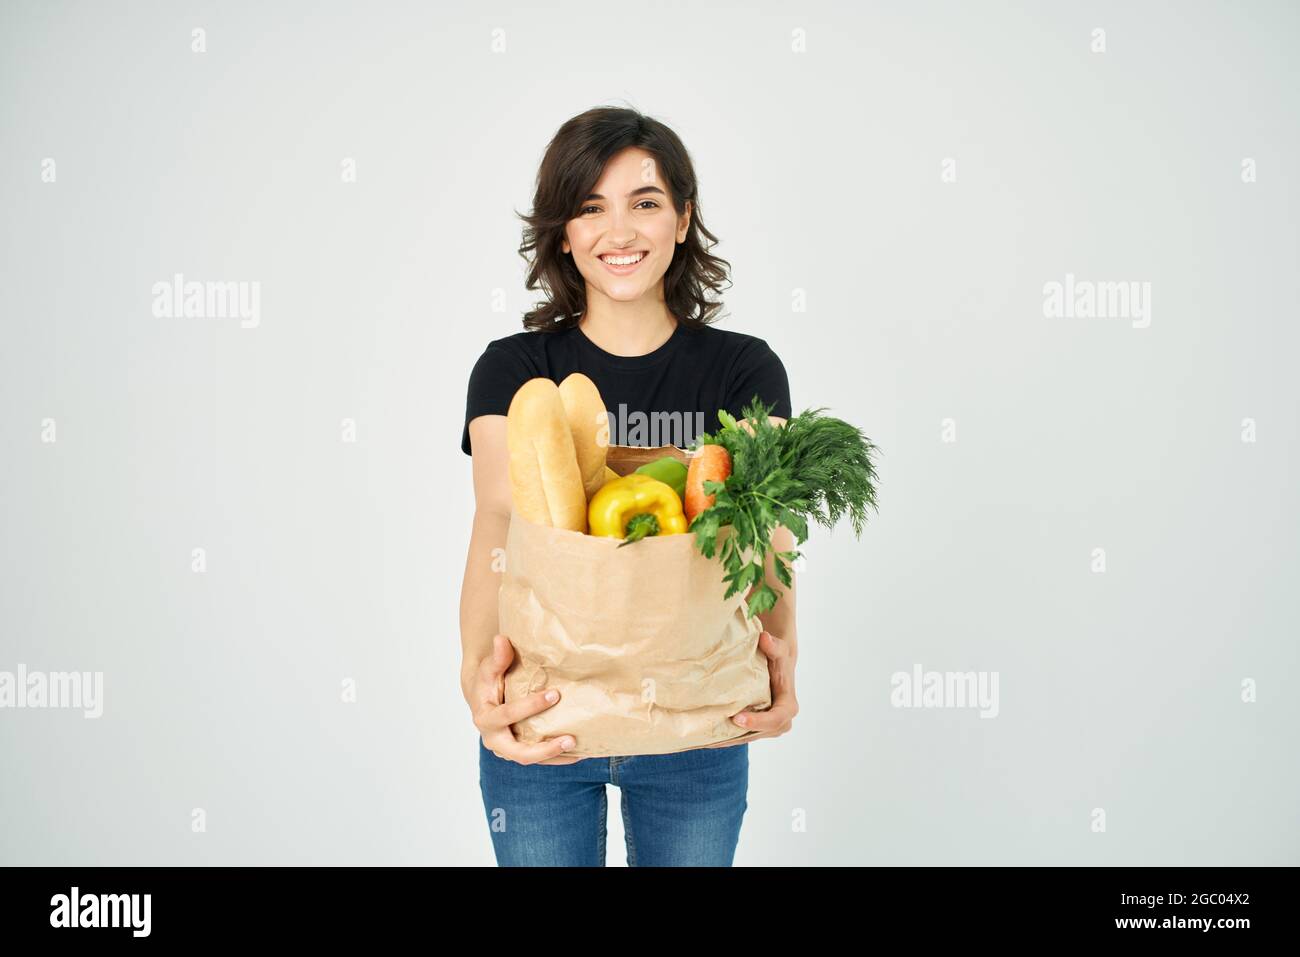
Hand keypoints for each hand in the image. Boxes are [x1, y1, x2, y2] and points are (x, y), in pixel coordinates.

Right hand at [468, 634, 583, 764]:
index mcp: (486, 718)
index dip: (530, 706)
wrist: (481, 697)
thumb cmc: (487, 680)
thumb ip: (497, 657)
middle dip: (545, 749)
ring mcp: (506, 749)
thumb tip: (501, 639)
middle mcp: (494, 739)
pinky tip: (579, 753)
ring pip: (531, 759)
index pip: (507, 715)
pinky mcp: (518, 752)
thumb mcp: (489, 669)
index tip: (555, 694)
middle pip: (518, 753)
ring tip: (579, 749)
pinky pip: (539, 759)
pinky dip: (557, 758)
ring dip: (555, 756)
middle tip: (570, 740)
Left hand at [702, 629, 797, 748]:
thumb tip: (764, 638)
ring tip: (706, 739)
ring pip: (748, 737)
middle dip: (738, 735)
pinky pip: (741, 736)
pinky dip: (726, 738)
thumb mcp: (779, 650)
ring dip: (728, 739)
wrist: (775, 666)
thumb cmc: (777, 658)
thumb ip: (774, 646)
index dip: (758, 722)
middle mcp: (780, 721)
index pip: (775, 719)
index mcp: (788, 706)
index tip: (737, 718)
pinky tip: (706, 738)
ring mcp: (766, 727)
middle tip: (715, 732)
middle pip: (760, 733)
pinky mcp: (754, 728)